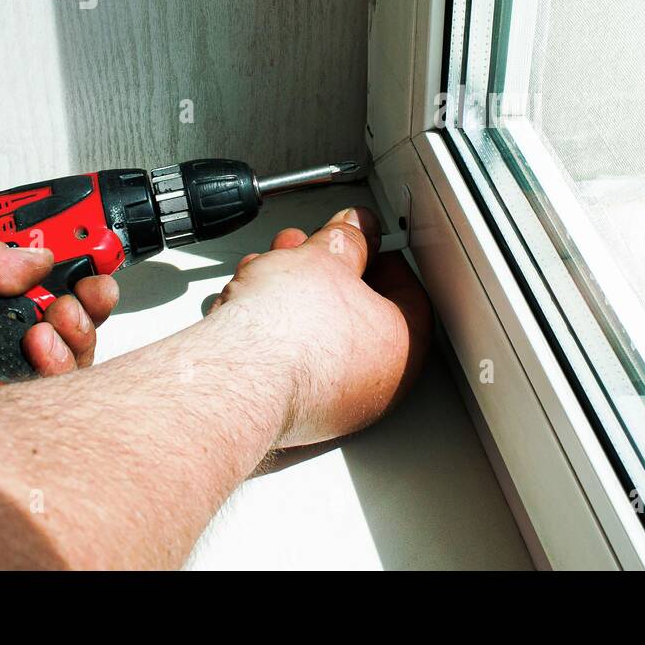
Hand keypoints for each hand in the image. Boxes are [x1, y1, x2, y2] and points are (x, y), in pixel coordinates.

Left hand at [0, 233, 117, 421]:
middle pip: (64, 314)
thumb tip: (36, 254)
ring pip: (68, 354)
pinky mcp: (6, 413)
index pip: (31, 274)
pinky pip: (54, 392)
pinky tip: (37, 355)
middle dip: (86, 297)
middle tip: (84, 290)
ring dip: (71, 331)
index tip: (93, 245)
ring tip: (46, 325)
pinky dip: (57, 368)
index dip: (69, 260)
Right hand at [210, 206, 431, 448]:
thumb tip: (357, 230)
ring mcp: (334, 405)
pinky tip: (252, 305)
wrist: (235, 380)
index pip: (409, 293)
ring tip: (271, 270)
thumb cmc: (288, 332)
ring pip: (321, 337)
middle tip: (310, 252)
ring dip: (295, 296)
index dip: (381, 258)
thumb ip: (348, 239)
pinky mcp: (293, 415)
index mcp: (402, 347)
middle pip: (358, 314)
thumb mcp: (326, 256)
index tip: (361, 244)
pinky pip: (292, 363)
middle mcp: (375, 385)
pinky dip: (276, 332)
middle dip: (327, 274)